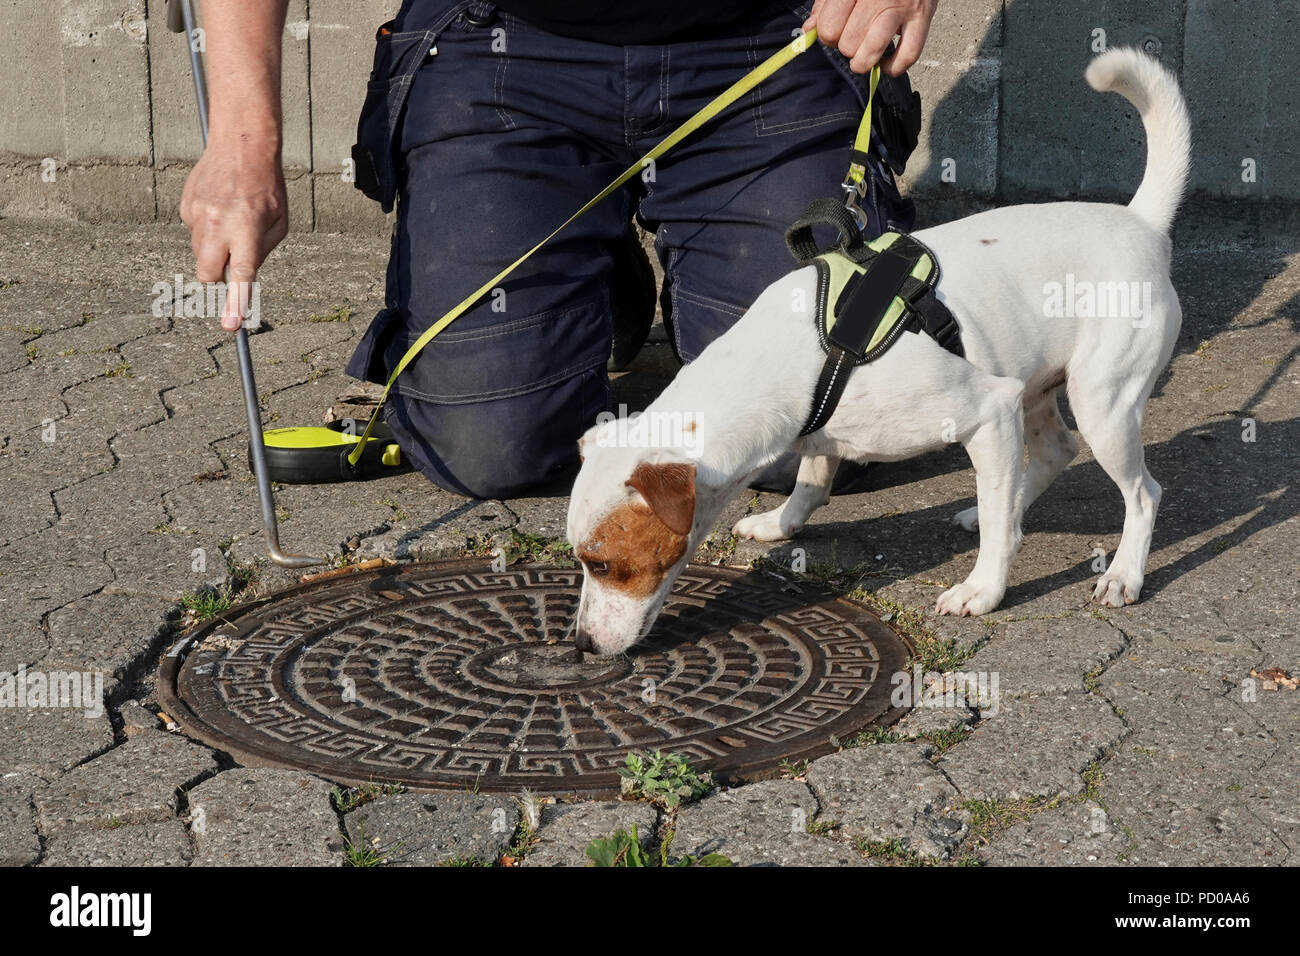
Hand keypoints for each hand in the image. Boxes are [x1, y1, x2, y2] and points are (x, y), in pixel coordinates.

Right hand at [180, 138, 287, 330]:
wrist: (240, 145)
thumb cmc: (267, 187)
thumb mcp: (280, 223)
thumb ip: (261, 252)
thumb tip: (243, 275)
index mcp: (247, 230)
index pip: (241, 275)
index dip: (236, 303)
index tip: (231, 326)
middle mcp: (219, 225)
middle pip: (207, 274)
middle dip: (215, 280)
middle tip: (229, 267)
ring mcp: (198, 216)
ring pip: (200, 253)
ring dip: (214, 248)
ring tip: (231, 219)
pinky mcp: (185, 207)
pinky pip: (194, 232)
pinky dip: (206, 229)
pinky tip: (218, 207)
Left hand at [805, 0, 937, 75]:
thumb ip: (826, 4)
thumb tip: (810, 29)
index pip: (829, 27)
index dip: (826, 36)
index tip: (835, 31)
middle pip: (848, 43)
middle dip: (846, 47)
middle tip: (852, 38)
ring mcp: (902, 7)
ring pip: (871, 51)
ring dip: (863, 62)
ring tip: (862, 57)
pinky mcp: (923, 17)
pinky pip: (907, 55)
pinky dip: (893, 67)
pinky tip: (885, 63)